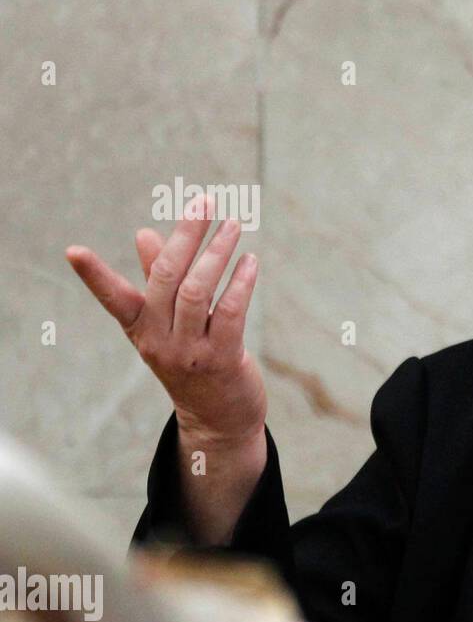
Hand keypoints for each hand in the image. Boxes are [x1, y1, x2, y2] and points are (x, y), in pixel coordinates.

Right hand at [65, 195, 266, 447]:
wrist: (218, 419)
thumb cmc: (193, 361)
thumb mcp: (168, 324)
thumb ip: (158, 279)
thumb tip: (144, 234)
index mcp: (140, 328)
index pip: (113, 298)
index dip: (93, 276)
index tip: (73, 252)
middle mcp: (159, 340)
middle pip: (168, 279)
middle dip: (186, 236)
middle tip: (204, 203)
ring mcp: (190, 352)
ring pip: (199, 292)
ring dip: (218, 253)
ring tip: (234, 226)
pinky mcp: (222, 360)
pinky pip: (231, 313)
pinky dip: (241, 283)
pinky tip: (250, 263)